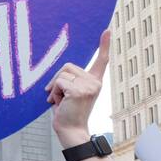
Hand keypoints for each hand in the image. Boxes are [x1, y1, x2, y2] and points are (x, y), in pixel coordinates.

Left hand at [45, 30, 109, 148]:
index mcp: (94, 81)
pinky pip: (58, 83)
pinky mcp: (79, 91)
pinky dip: (53, 93)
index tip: (107, 30)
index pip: (101, 60)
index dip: (104, 44)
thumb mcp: (69, 93)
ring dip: (54, 88)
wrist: (70, 131)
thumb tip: (58, 75)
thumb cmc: (67, 113)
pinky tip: (58, 103)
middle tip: (57, 97)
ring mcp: (88, 86)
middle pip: (67, 66)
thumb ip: (69, 81)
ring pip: (61, 75)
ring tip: (59, 101)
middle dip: (56, 80)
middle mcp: (95, 82)